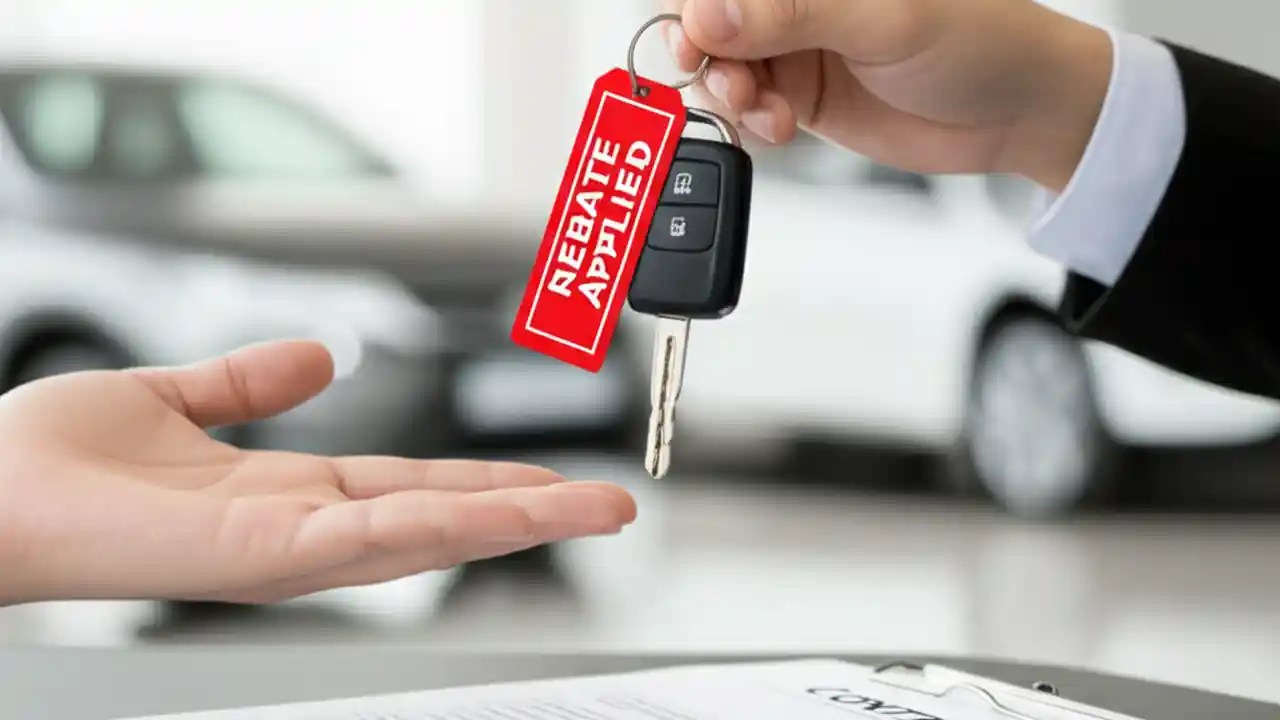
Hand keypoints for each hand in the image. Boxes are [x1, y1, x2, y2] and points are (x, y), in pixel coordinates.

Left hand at [0, 341, 634, 604]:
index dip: (489, 485)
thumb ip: (247, 379)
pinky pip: (369, 536)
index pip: (415, 488)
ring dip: (517, 523)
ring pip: (429, 535)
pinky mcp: (260, 555)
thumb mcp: (174, 398)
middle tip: (614, 506)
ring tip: (597, 511)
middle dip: (532, 513)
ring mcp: (289, 549)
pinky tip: (502, 516)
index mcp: (290, 491)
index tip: (551, 477)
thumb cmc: (51, 462)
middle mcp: (304, 529)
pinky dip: (444, 528)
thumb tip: (316, 355)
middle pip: (443, 519)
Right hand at [665, 0, 1113, 189]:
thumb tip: (709, 14)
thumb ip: (792, 14)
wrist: (1019, 113)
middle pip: (715, 18)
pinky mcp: (803, 93)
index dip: (700, 5)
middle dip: (706, 51)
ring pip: (726, 65)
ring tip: (762, 108)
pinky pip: (751, 106)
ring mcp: (799, 44)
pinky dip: (752, 121)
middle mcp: (802, 1)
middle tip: (723, 78)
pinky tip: (779, 126)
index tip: (696, 37)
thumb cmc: (981, 39)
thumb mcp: (885, 20)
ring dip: (730, 92)